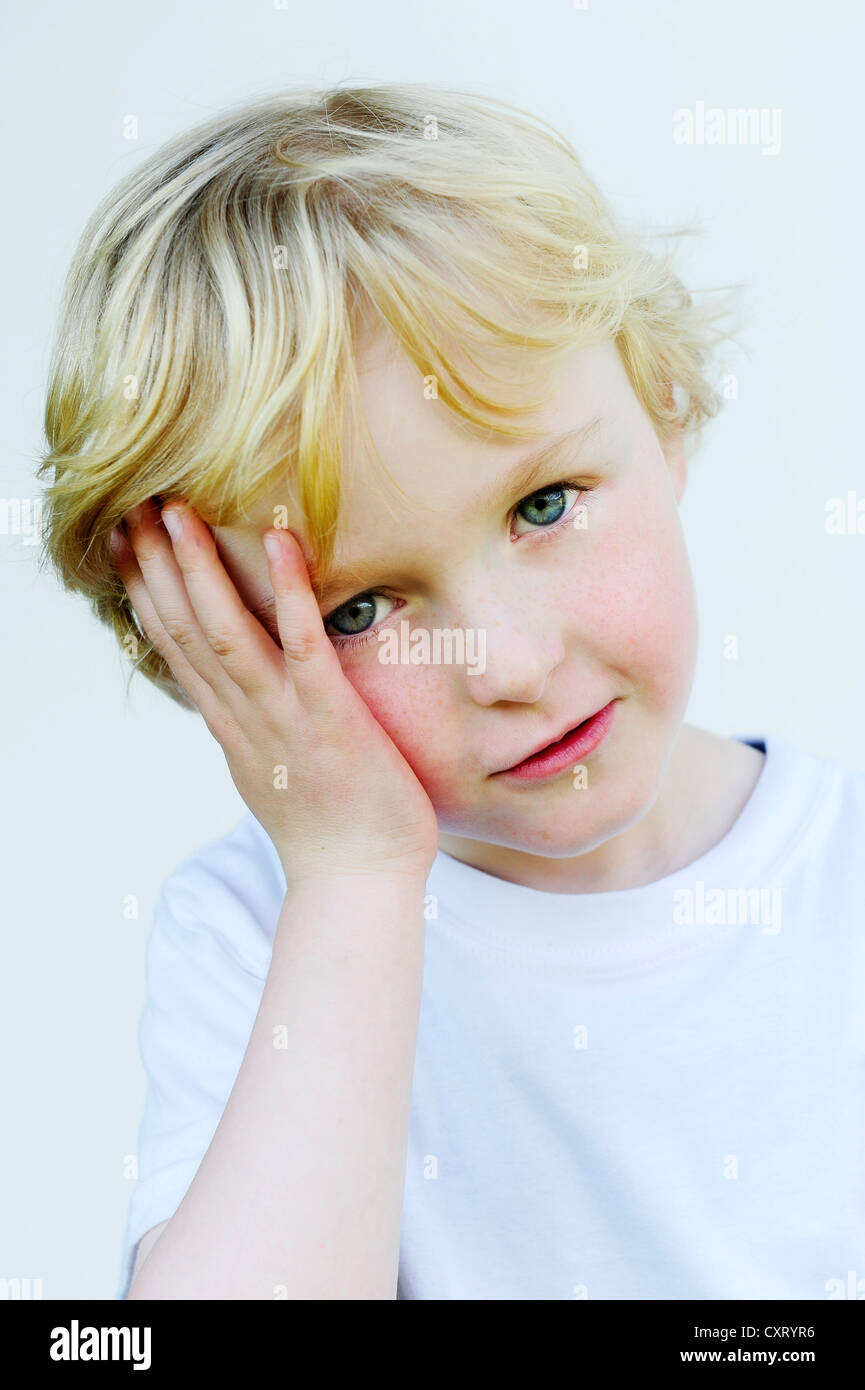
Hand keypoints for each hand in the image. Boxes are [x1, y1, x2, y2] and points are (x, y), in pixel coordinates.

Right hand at [109, 497, 439, 886]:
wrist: (360, 882)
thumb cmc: (331, 826)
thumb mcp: (274, 768)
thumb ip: (251, 724)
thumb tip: (236, 696)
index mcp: (231, 726)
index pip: (175, 648)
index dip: (146, 592)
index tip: (124, 545)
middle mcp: (244, 717)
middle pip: (186, 632)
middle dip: (156, 568)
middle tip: (132, 508)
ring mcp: (283, 718)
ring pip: (227, 633)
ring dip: (198, 570)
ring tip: (176, 512)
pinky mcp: (329, 719)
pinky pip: (303, 646)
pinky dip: (289, 593)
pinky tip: (279, 541)